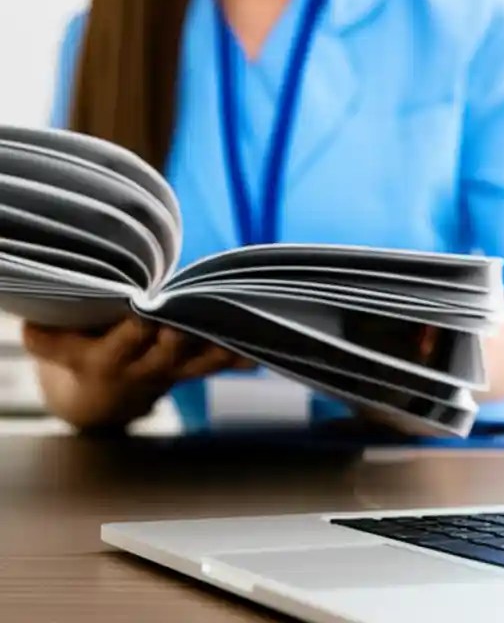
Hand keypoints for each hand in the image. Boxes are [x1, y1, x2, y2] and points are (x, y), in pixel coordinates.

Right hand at [22, 317, 254, 429]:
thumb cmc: (73, 352)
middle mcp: (143, 369)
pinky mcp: (194, 368)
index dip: (135, 331)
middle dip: (181, 337)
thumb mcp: (51, 345)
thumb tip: (36, 318)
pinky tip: (259, 353)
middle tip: (193, 319)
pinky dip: (240, 357)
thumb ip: (46, 334)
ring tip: (239, 332)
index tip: (145, 314)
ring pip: (201, 361)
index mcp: (105, 360)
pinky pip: (220, 364)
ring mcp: (173, 370)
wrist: (98, 399)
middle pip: (168, 353)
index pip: (123, 345)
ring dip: (219, 347)